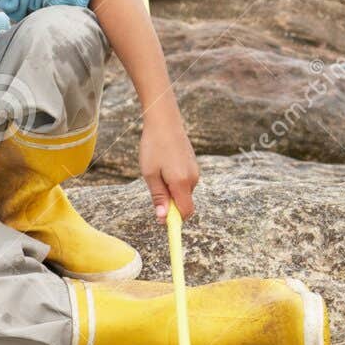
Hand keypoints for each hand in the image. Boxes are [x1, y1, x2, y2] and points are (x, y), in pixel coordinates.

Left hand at [140, 103, 198, 220]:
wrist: (164, 122)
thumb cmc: (154, 147)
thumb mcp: (150, 174)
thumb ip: (158, 197)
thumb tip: (163, 218)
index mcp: (182, 182)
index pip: (185, 212)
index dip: (175, 221)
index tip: (163, 222)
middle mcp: (193, 179)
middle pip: (184, 204)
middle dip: (170, 204)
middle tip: (153, 185)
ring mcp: (195, 171)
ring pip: (183, 193)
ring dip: (170, 191)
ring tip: (157, 171)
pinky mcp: (193, 166)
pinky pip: (184, 183)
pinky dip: (174, 182)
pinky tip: (164, 166)